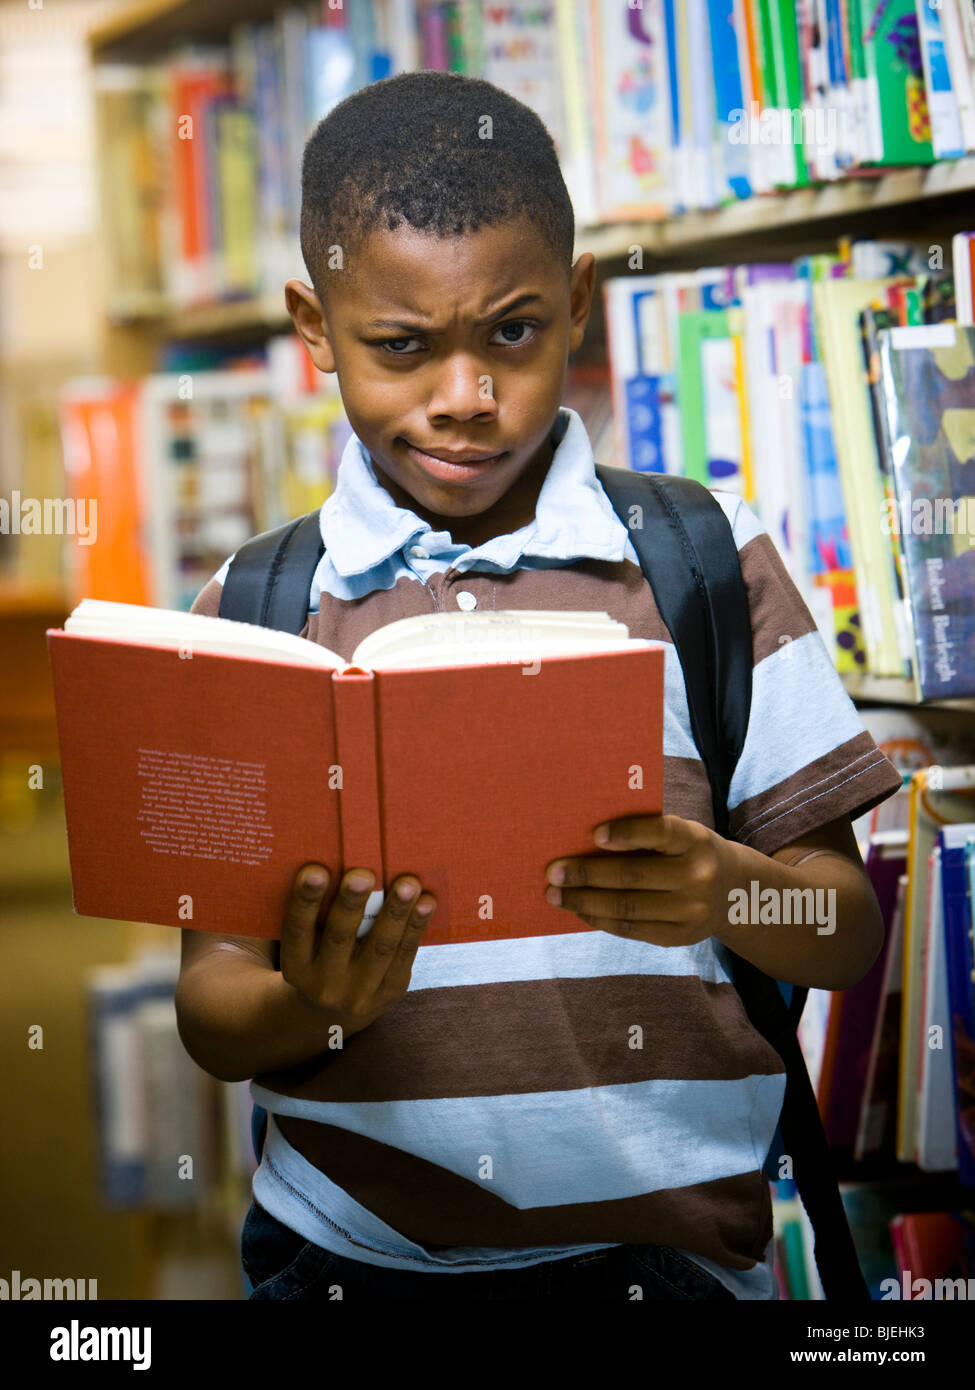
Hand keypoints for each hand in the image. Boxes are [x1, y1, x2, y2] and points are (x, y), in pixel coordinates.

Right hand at [279, 864, 436, 1035]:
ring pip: (380, 946)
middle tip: (362, 873)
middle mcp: (325, 984)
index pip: (298, 931)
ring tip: (407, 883)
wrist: (337, 1013)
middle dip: (352, 904)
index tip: (315, 870)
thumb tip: (335, 858)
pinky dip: (417, 926)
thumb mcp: (308, 947)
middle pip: (340, 938)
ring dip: (396, 911)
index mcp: (296, 967)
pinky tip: (427, 902)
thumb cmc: (321, 957)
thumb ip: (316, 915)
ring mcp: (360, 991)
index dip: (305, 901)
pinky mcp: (391, 990)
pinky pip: (405, 954)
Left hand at [543, 814, 733, 946]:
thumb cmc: (689, 852)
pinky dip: (600, 919)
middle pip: (633, 876)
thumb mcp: (681, 835)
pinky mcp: (680, 937)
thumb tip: (583, 841)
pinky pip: (632, 929)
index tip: (593, 834)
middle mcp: (698, 876)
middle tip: (553, 872)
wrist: (735, 892)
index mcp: (695, 840)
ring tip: (555, 895)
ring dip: (584, 902)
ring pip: (627, 908)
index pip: (660, 832)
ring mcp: (691, 911)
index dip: (627, 833)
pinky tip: (579, 910)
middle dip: (587, 874)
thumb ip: (645, 834)